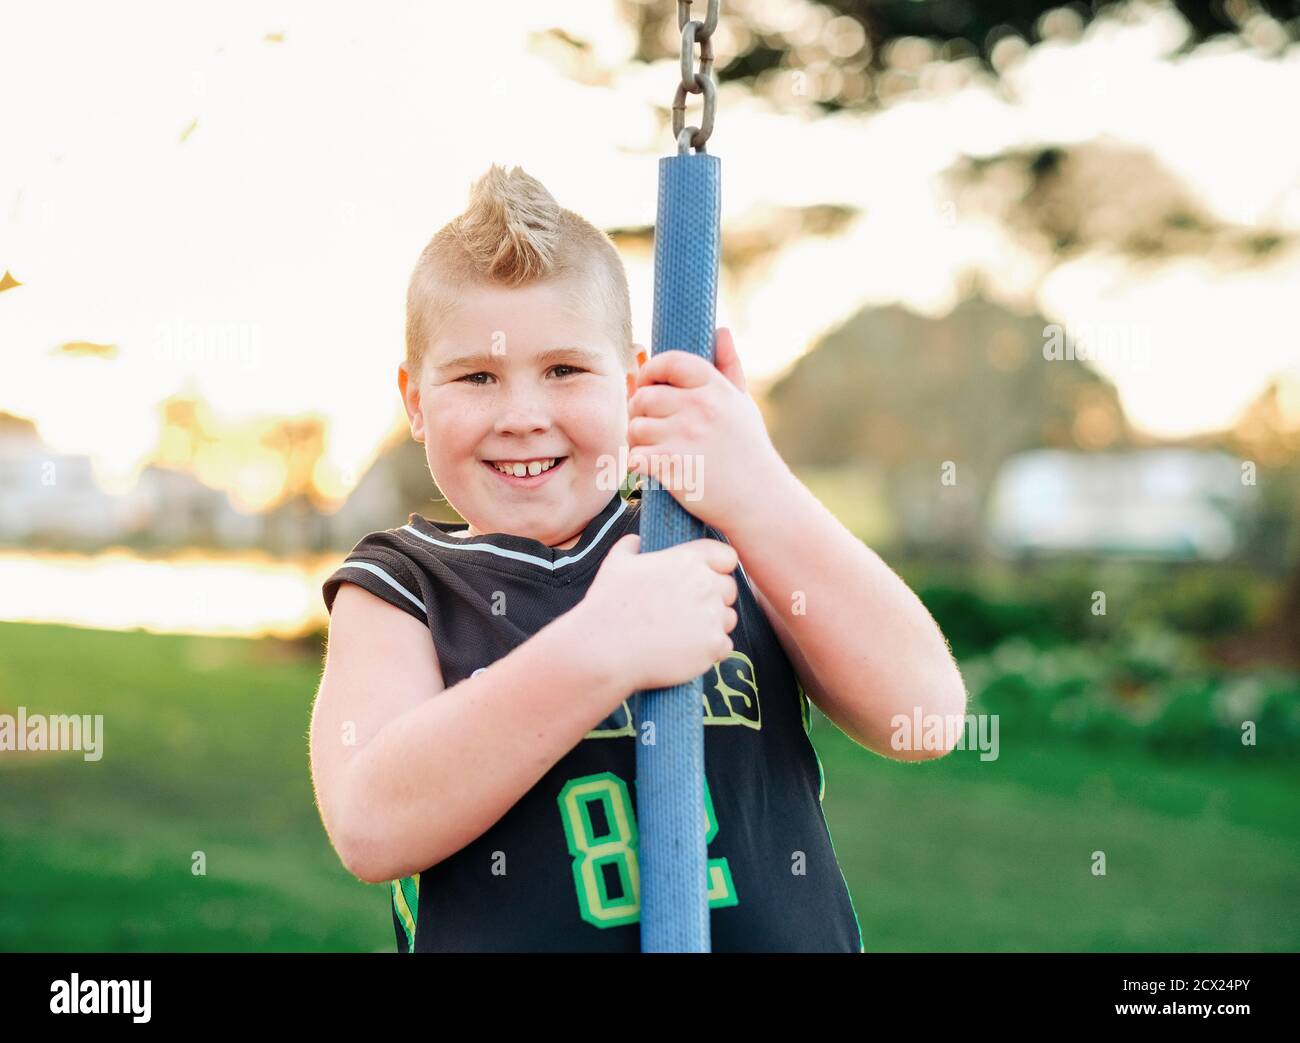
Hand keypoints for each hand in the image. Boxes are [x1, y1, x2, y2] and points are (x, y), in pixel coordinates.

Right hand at [578, 532, 738, 692]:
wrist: (604, 650)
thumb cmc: (607, 605)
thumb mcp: (616, 564)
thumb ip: (630, 546)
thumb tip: (636, 541)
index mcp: (687, 560)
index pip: (727, 557)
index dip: (718, 568)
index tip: (705, 578)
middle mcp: (705, 585)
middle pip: (729, 589)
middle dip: (714, 598)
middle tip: (687, 611)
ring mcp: (712, 616)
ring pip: (728, 618)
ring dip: (713, 625)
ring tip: (683, 633)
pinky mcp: (713, 646)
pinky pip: (724, 646)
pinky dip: (709, 651)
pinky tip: (685, 650)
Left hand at [626, 328, 785, 533]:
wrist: (760, 501)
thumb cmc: (749, 452)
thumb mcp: (744, 405)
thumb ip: (729, 365)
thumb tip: (720, 329)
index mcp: (716, 389)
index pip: (671, 361)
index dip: (652, 371)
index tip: (648, 384)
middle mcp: (700, 408)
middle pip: (644, 397)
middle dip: (640, 412)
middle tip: (650, 427)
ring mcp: (684, 437)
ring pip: (635, 427)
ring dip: (638, 441)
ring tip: (654, 450)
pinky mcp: (672, 466)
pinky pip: (635, 456)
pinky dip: (638, 464)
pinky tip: (653, 469)